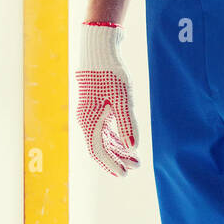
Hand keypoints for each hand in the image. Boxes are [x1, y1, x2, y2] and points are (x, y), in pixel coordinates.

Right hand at [76, 22, 139, 176]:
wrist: (100, 49)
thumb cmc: (110, 73)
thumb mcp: (123, 99)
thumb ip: (127, 124)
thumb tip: (133, 149)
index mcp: (89, 120)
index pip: (98, 151)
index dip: (111, 164)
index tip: (125, 173)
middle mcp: (87, 119)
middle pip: (101, 147)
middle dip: (118, 158)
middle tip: (135, 167)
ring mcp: (90, 112)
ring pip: (103, 138)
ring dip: (118, 149)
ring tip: (135, 158)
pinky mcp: (96, 105)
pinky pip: (104, 128)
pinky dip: (115, 137)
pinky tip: (126, 141)